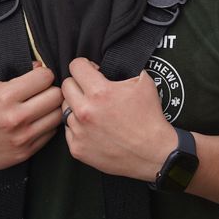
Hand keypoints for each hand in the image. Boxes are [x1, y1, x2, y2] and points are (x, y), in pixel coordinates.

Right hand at [0, 63, 62, 170]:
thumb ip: (11, 67)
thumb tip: (40, 64)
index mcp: (5, 96)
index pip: (45, 77)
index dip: (43, 74)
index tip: (38, 77)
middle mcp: (16, 118)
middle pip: (56, 96)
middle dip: (51, 89)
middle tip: (42, 91)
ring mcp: (21, 137)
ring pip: (58, 115)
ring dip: (52, 108)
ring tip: (41, 106)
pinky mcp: (24, 153)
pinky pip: (51, 133)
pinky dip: (46, 125)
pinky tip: (35, 121)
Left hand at [61, 57, 178, 180]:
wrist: (153, 153)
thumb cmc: (149, 118)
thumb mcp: (144, 83)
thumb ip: (124, 70)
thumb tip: (111, 66)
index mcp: (100, 92)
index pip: (75, 66)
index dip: (85, 65)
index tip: (91, 70)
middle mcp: (85, 111)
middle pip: (66, 86)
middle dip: (78, 84)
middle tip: (91, 90)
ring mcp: (79, 131)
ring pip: (65, 109)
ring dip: (77, 106)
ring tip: (93, 111)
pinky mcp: (77, 148)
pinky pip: (68, 130)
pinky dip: (78, 127)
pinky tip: (93, 128)